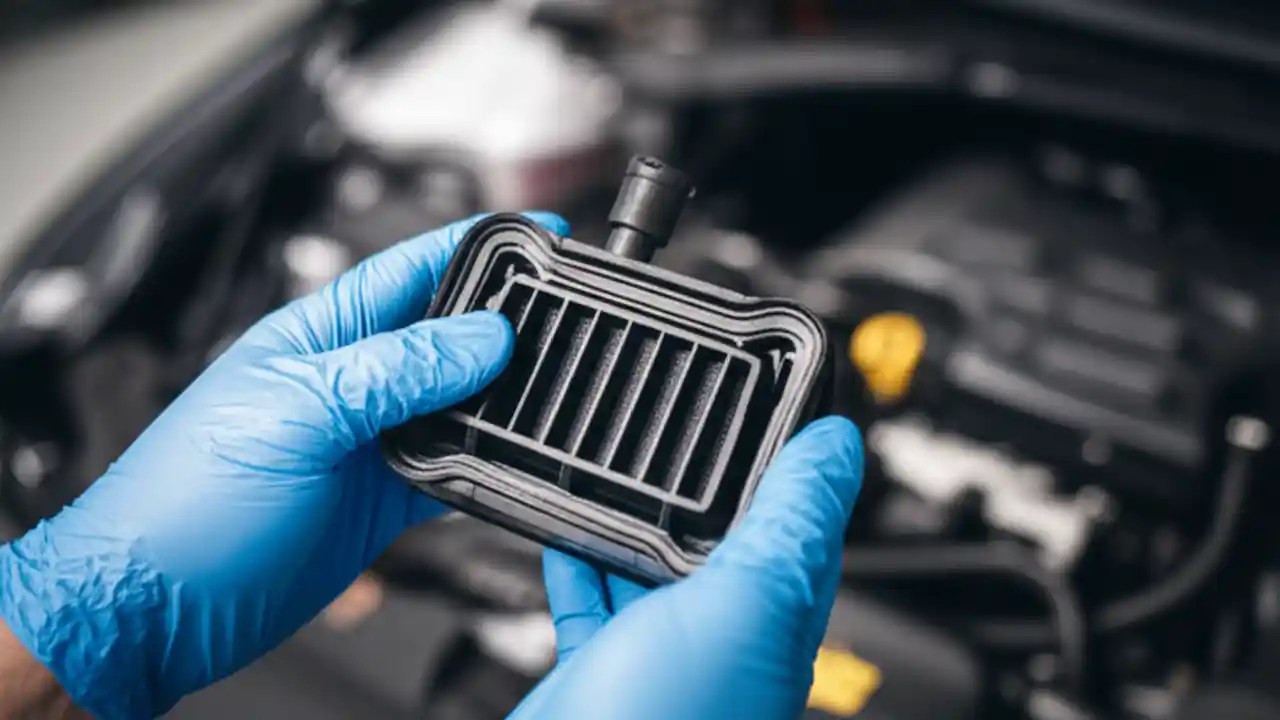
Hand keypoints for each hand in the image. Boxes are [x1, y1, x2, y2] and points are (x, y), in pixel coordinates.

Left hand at [0, 213, 568, 718]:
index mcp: (320, 337)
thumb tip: (484, 339)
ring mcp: (366, 442)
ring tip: (550, 386)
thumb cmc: (186, 501)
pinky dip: (482, 466)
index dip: (476, 249)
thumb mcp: (298, 413)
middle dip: (502, 322)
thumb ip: (396, 370)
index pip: (410, 270)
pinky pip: (448, 469)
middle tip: (562, 317)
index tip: (539, 237)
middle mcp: (350, 383)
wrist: (156, 609)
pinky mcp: (379, 501)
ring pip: (455, 404)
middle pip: (444, 336)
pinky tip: (507, 461)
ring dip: (498, 398)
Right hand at [512, 416, 862, 719]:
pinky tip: (563, 534)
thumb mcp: (744, 601)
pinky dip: (581, 561)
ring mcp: (660, 653)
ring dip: (638, 516)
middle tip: (689, 419)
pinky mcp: (603, 670)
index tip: (780, 399)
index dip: (794, 461)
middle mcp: (724, 634)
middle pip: (721, 537)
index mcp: (775, 613)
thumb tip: (839, 445)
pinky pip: (595, 600)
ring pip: (655, 564)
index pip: (802, 521)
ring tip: (619, 465)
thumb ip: (791, 522)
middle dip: (705, 483)